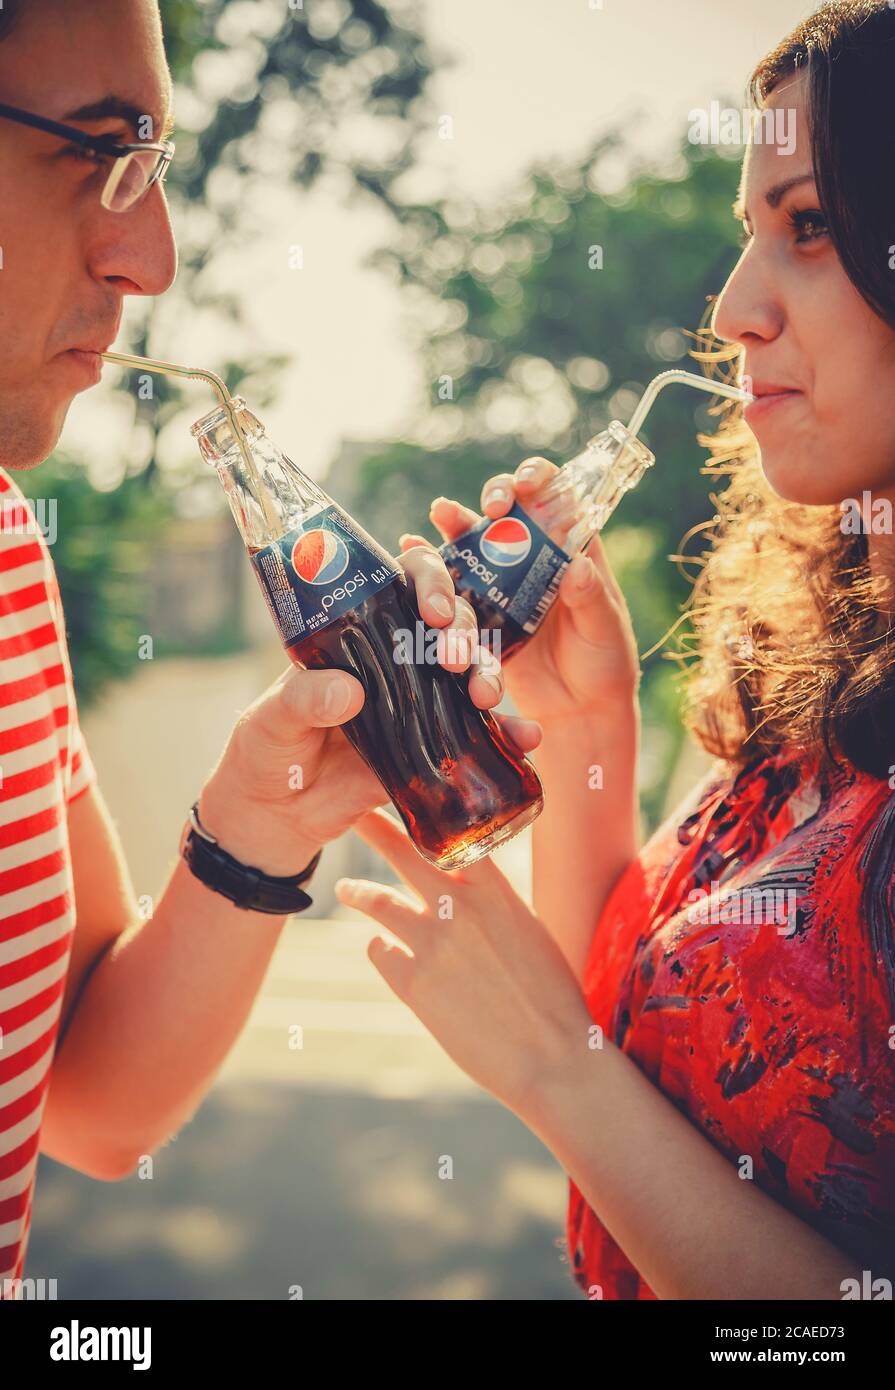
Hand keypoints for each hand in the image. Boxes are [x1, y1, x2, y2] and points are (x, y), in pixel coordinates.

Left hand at [198, 545, 541, 876]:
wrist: (275, 818)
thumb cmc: (265, 750)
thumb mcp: (271, 719)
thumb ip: (303, 700)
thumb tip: (349, 692)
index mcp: (355, 633)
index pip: (401, 583)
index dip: (427, 579)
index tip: (433, 608)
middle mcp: (394, 658)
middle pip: (447, 621)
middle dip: (462, 631)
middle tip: (452, 659)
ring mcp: (420, 701)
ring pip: (469, 670)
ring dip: (488, 674)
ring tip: (486, 696)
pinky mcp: (435, 746)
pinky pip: (479, 733)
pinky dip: (507, 732)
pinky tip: (525, 737)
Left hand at [334, 807, 592, 1117]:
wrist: (552, 1059)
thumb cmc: (552, 999)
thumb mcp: (532, 934)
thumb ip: (496, 905)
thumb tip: (469, 889)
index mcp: (496, 891)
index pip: (452, 833)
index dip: (428, 813)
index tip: (410, 796)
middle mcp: (460, 908)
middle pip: (404, 853)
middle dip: (375, 829)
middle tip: (355, 815)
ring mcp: (434, 944)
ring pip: (379, 902)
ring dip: (358, 892)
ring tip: (346, 888)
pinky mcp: (414, 984)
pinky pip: (380, 951)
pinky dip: (380, 947)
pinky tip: (382, 948)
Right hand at [402, 459, 640, 725]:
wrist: (580, 710)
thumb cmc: (606, 660)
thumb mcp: (606, 628)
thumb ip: (592, 598)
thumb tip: (579, 566)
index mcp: (567, 548)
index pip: (550, 495)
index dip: (534, 479)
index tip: (524, 487)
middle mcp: (529, 557)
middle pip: (500, 514)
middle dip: (487, 503)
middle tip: (489, 511)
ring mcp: (498, 585)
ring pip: (468, 548)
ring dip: (453, 534)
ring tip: (437, 528)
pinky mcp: (477, 617)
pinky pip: (450, 590)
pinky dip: (428, 569)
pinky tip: (409, 548)